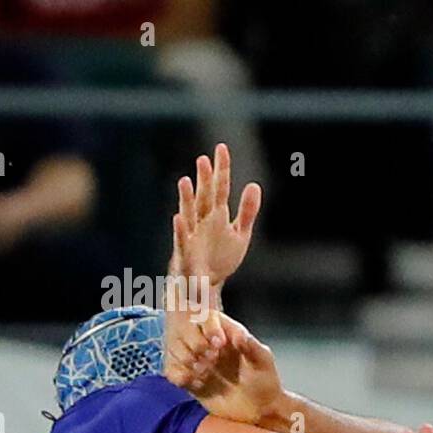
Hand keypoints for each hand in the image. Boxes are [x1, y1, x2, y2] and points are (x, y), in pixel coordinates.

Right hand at [170, 310, 284, 424]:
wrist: (260, 410)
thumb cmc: (265, 382)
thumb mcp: (263, 361)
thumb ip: (252, 346)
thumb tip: (238, 336)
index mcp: (226, 335)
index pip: (208, 319)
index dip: (209, 328)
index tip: (218, 344)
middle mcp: (210, 346)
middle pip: (186, 331)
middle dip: (195, 344)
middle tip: (211, 360)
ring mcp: (199, 362)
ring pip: (176, 350)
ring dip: (186, 360)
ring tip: (204, 372)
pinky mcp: (191, 381)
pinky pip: (173, 372)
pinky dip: (179, 375)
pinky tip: (196, 384)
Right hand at [171, 143, 260, 293]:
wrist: (205, 284)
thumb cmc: (220, 256)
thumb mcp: (240, 233)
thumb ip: (247, 210)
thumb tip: (254, 184)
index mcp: (216, 215)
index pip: (219, 188)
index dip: (221, 170)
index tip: (221, 148)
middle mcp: (202, 221)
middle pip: (203, 197)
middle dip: (204, 180)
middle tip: (204, 159)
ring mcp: (192, 235)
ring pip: (188, 214)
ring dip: (186, 199)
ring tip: (185, 181)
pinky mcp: (186, 253)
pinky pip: (182, 240)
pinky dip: (180, 230)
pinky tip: (178, 218)